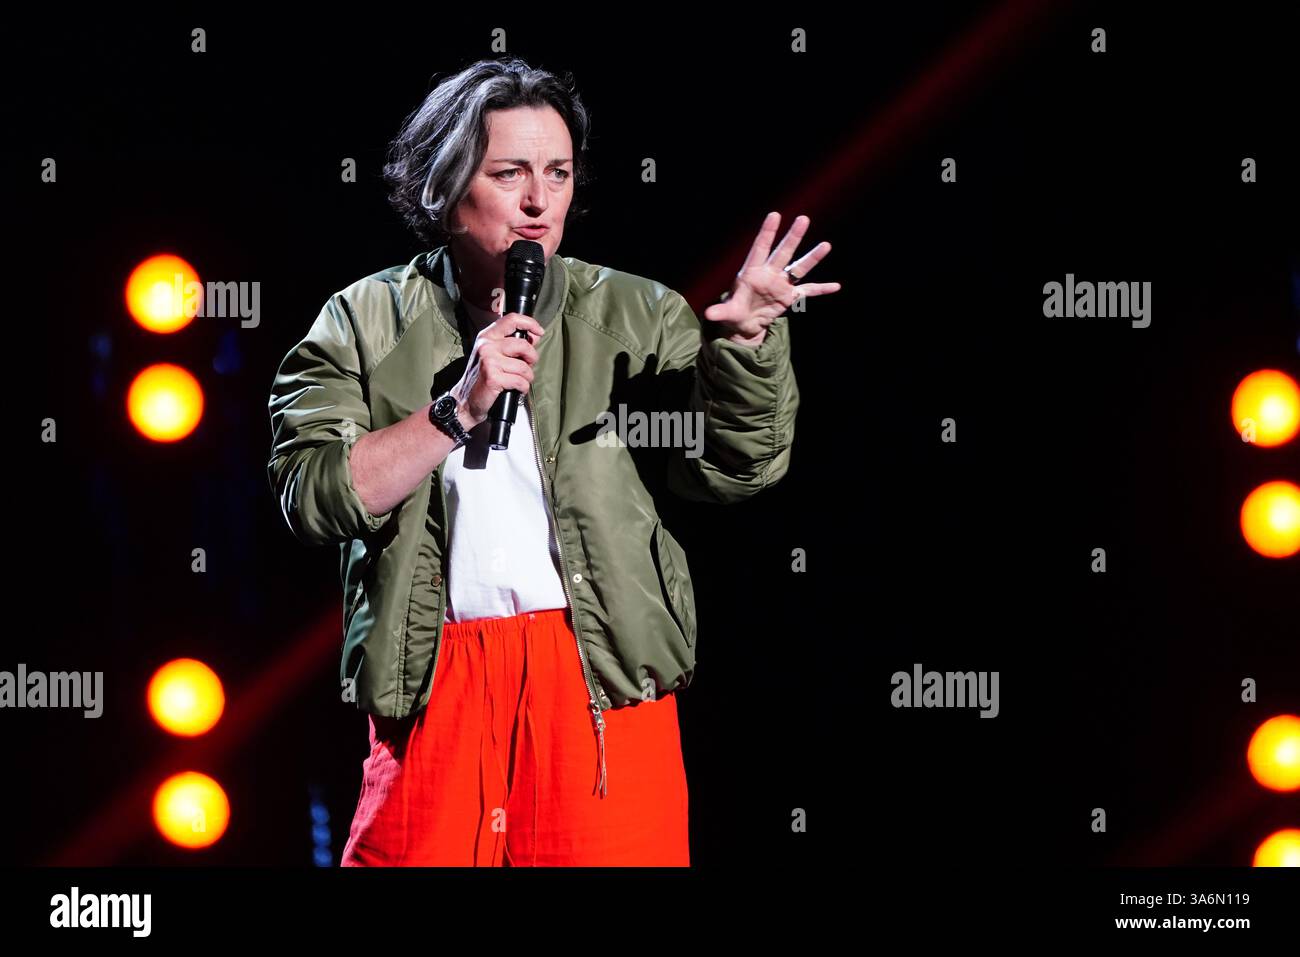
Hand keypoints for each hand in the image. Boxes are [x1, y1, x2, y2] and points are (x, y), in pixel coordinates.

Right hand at [454, 312, 545, 425]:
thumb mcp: (494, 354)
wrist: (466, 399)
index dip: (530, 323)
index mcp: (487, 336)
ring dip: (527, 377)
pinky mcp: (493, 377)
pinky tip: (516, 388)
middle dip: (532, 358)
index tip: (539, 331)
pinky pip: (520, 381)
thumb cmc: (482, 377)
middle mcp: (487, 345)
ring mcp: (489, 361)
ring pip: (524, 366)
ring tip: (519, 380)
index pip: (511, 319)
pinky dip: (523, 387)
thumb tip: (534, 336)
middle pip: (523, 345)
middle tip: (528, 365)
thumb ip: (513, 343)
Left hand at [703, 212, 840, 346]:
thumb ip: (720, 311)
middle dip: (792, 237)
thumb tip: (708, 314)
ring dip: (811, 258)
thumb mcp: (726, 313)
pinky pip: (808, 291)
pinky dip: (821, 289)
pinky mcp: (789, 297)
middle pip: (782, 253)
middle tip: (803, 219)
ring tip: (826, 246)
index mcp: (751, 273)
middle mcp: (768, 274)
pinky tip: (835, 286)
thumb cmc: (734, 312)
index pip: (759, 248)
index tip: (774, 215)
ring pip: (798, 268)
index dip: (766, 233)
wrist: (745, 323)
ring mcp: (781, 284)